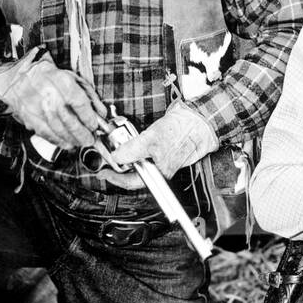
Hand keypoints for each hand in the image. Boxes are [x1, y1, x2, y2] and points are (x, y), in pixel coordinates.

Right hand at [0, 48, 105, 148]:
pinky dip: (58, 141)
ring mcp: (36, 107)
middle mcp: (48, 94)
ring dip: (72, 139)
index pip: (79, 103)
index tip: (94, 126)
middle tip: (90, 140)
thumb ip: (89, 95)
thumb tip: (101, 114)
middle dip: (82, 134)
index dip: (89, 117)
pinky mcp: (28, 116)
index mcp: (61, 81)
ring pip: (57, 129)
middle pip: (69, 120)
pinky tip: (67, 143)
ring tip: (81, 143)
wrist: (19, 75)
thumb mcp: (72, 78)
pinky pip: (45, 133)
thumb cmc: (50, 76)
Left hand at [103, 103, 219, 183]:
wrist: (199, 119)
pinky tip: (133, 139)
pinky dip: (136, 147)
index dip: (115, 178)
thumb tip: (115, 157)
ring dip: (127, 155)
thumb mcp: (150, 140)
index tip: (104, 171)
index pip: (132, 183)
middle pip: (134, 173)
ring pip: (139, 163)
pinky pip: (145, 153)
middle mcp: (160, 169)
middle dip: (120, 166)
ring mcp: (162, 159)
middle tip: (109, 155)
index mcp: (159, 173)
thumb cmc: (182, 131)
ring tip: (119, 146)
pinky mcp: (164, 149)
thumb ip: (131, 151)